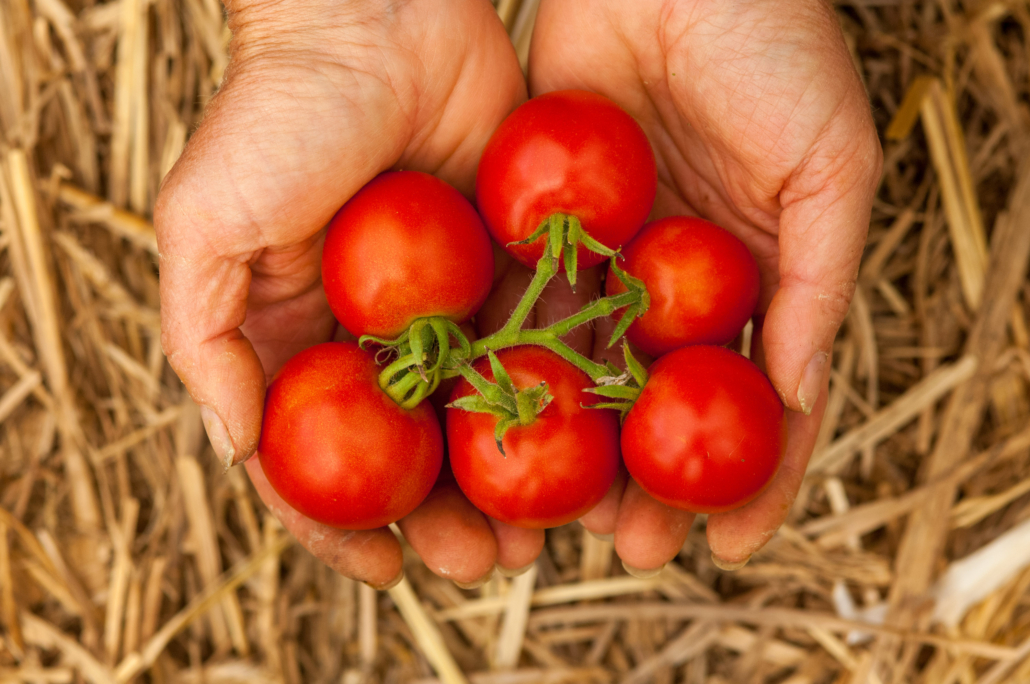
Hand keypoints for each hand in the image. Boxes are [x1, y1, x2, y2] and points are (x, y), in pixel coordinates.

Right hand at [157, 0, 534, 587]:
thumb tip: (239, 447)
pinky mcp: (514, 266)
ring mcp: (450, 304)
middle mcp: (376, 333)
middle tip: (487, 566)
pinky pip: (541, 346)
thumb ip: (202, 336)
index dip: (340, 523)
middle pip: (411, 452)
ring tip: (544, 535)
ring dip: (510, 482)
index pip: (315, 455)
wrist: (379, 15)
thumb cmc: (278, 112)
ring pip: (484, 415)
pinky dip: (562, 403)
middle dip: (444, 519)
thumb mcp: (205, 223)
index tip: (382, 570)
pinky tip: (589, 449)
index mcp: (299, 336)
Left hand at [528, 0, 881, 569]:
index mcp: (755, 279)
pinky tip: (497, 428)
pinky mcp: (540, 227)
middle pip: (662, 408)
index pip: (756, 402)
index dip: (750, 479)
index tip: (728, 544)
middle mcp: (678, 284)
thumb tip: (793, 398)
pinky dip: (514, 370)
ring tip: (555, 520)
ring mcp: (607, 261)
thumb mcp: (832, 169)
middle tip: (628, 550)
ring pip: (587, 377)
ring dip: (573, 451)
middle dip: (648, 484)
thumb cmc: (777, 49)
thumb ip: (816, 286)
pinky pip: (525, 307)